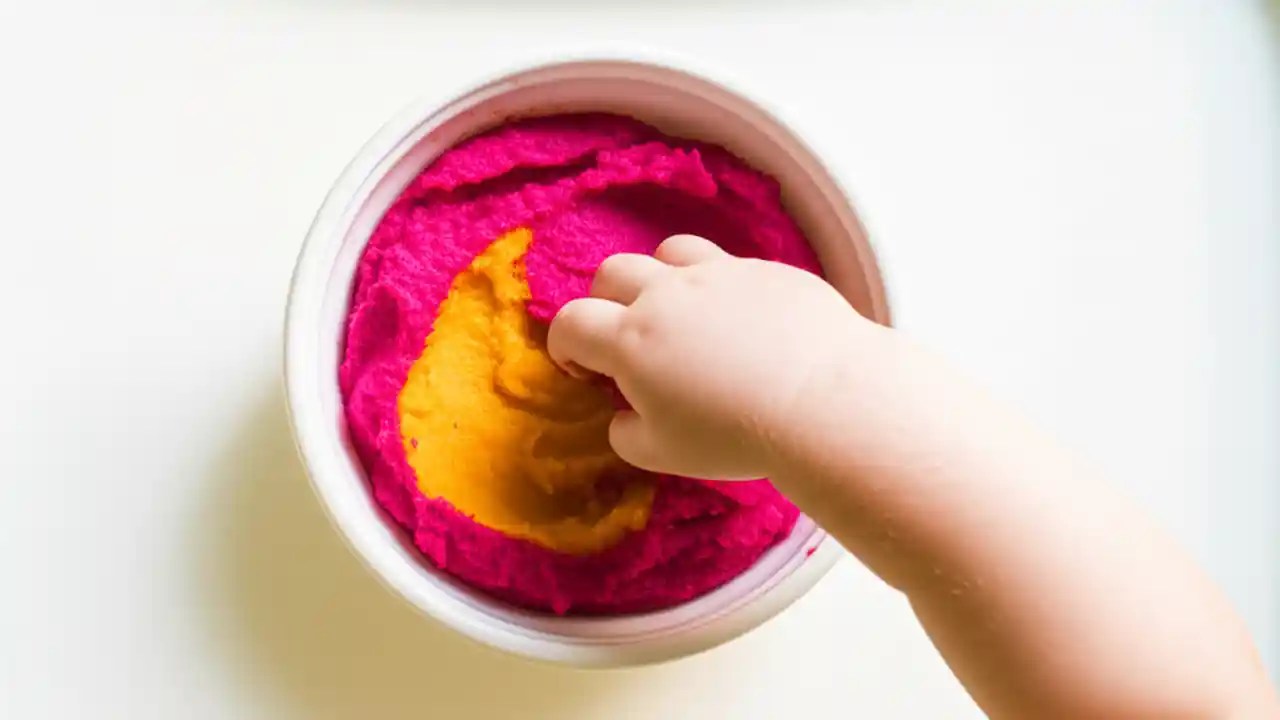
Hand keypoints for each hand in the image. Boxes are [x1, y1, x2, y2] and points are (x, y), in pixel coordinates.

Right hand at [547, 234, 868, 478]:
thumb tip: (625, 416)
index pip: (571, 322)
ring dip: (660, 279)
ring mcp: (719, 273)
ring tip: (681, 316)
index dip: (565, 344)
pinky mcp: (767, 269)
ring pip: (669, 252)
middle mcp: (667, 294)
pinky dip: (719, 289)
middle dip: (605, 303)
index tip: (582, 371)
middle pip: (613, 273)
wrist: (823, 399)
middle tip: (626, 342)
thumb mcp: (663, 454)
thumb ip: (628, 434)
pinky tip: (744, 325)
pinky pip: (728, 265)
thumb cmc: (735, 434)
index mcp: (630, 339)